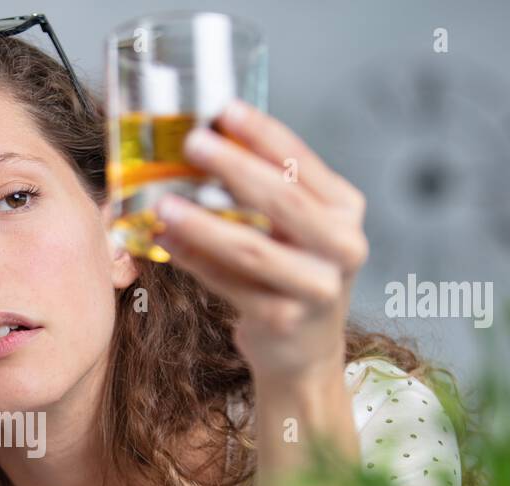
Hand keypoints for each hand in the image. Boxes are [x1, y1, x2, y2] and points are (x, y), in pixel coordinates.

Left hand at [153, 99, 368, 385]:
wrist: (303, 353)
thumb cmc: (289, 275)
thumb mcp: (294, 229)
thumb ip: (266, 192)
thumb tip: (205, 143)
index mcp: (344, 209)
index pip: (301, 162)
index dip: (262, 133)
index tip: (224, 109)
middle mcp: (342, 245)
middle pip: (282, 200)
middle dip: (233, 168)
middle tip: (192, 144)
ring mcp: (317, 287)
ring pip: (251, 248)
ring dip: (202, 224)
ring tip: (164, 204)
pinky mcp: (283, 320)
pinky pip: (229, 284)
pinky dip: (194, 262)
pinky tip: (164, 243)